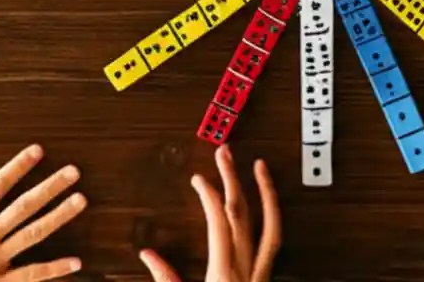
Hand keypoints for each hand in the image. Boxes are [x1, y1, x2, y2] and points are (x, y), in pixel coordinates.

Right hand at [0, 145, 86, 281]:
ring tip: (80, 200)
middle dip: (50, 187)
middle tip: (73, 171)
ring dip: (58, 217)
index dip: (18, 166)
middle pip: (23, 207)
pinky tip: (75, 262)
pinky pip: (30, 275)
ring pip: (32, 235)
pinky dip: (54, 269)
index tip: (38, 150)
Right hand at [137, 145, 280, 281]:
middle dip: (232, 180)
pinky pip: (275, 241)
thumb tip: (148, 255)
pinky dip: (273, 217)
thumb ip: (166, 279)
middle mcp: (247, 269)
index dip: (209, 195)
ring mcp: (261, 273)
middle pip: (241, 215)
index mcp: (223, 272)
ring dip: (265, 193)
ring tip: (260, 168)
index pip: (218, 222)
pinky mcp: (267, 278)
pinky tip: (269, 204)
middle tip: (225, 154)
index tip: (199, 179)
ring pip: (270, 226)